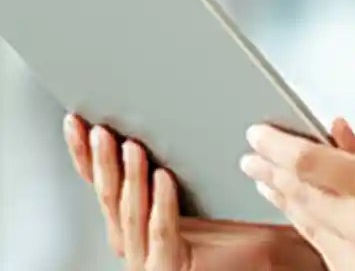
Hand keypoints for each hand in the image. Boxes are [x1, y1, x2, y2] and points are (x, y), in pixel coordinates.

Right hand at [63, 114, 324, 270]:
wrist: (276, 259)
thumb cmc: (246, 229)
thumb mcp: (207, 184)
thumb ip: (184, 154)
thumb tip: (170, 100)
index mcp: (141, 218)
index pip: (103, 181)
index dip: (86, 152)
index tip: (78, 119)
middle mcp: (138, 240)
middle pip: (109, 196)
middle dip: (101, 159)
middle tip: (98, 127)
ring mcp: (150, 257)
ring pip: (130, 213)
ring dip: (129, 176)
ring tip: (130, 145)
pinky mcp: (169, 268)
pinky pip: (162, 232)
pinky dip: (160, 204)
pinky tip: (162, 178)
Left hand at [240, 118, 354, 270]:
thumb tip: (333, 129)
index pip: (308, 162)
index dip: (275, 145)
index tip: (257, 134)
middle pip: (298, 193)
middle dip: (270, 171)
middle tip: (251, 156)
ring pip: (305, 223)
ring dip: (282, 198)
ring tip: (267, 179)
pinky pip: (323, 249)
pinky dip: (308, 225)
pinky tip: (300, 211)